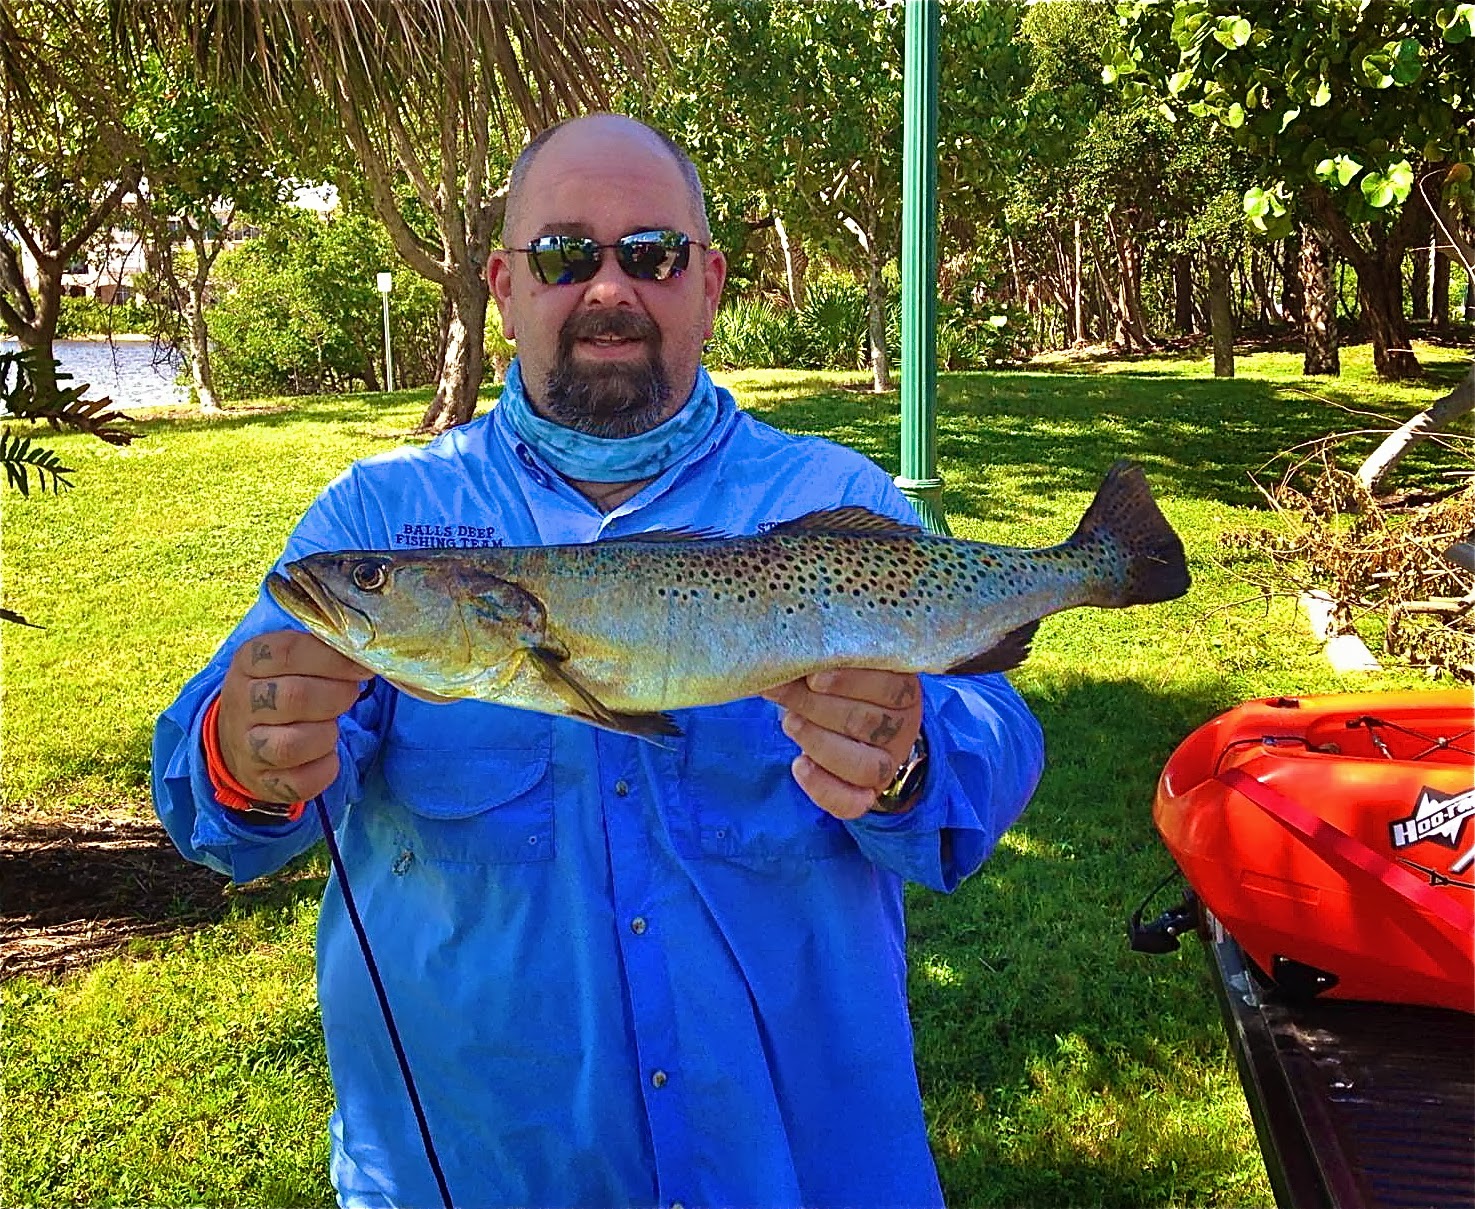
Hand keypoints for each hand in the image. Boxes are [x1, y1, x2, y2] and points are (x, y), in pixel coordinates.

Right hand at [216, 630, 370, 804]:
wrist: (238, 739)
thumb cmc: (278, 688)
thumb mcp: (287, 660)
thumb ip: (321, 649)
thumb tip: (366, 650)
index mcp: (248, 663)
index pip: (288, 653)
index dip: (333, 659)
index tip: (361, 666)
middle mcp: (241, 703)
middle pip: (295, 697)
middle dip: (337, 695)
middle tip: (350, 695)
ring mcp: (247, 746)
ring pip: (292, 745)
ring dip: (326, 734)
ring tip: (331, 727)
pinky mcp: (263, 781)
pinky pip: (301, 781)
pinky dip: (325, 769)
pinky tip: (326, 755)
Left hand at [761, 669, 922, 819]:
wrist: (849, 726)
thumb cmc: (838, 686)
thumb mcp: (837, 666)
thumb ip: (824, 659)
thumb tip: (790, 652)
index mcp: (904, 690)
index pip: (888, 686)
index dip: (849, 682)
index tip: (813, 677)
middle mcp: (903, 728)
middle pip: (865, 723)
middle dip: (816, 707)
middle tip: (782, 693)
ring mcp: (888, 764)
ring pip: (862, 765)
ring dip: (818, 742)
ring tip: (789, 723)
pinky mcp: (868, 793)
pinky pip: (851, 802)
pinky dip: (822, 787)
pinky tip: (799, 765)